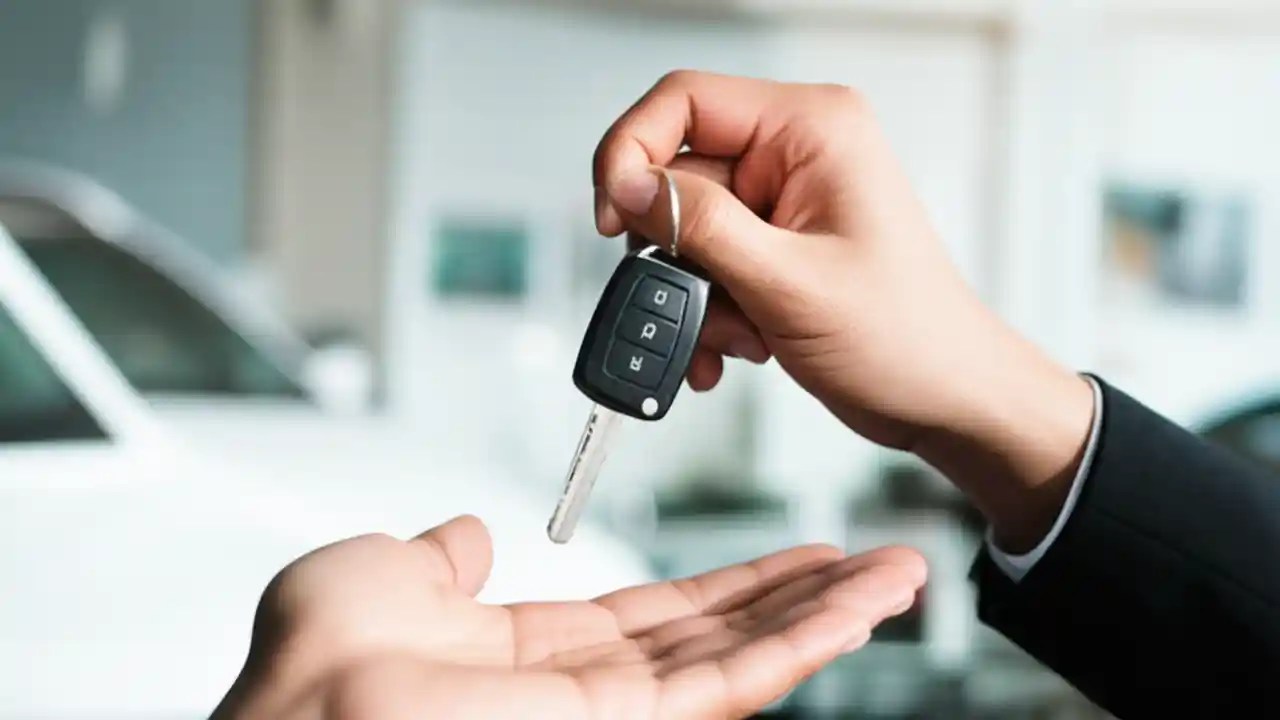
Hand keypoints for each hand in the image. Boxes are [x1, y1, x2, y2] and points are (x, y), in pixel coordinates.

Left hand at [213, 515, 925, 719]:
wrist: (306, 717)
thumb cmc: (313, 669)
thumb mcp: (378, 575)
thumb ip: (438, 557)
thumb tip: (465, 537)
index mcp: (533, 656)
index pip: (658, 614)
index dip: (731, 582)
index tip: (788, 555)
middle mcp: (587, 693)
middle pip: (721, 636)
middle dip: (802, 598)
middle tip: (874, 560)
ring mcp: (621, 717)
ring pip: (747, 660)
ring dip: (828, 616)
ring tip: (898, 575)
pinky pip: (740, 684)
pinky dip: (807, 643)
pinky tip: (862, 608)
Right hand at [594, 71, 1094, 550]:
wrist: (944, 398)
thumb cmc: (905, 338)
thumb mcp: (788, 282)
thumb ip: (701, 226)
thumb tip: (631, 186)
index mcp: (813, 129)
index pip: (687, 102)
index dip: (633, 152)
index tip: (616, 217)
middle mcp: (796, 152)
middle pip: (679, 172)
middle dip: (673, 252)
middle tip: (684, 300)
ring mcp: (785, 200)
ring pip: (687, 228)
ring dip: (693, 294)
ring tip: (732, 336)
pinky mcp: (776, 244)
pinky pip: (708, 262)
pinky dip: (709, 310)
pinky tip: (737, 346)